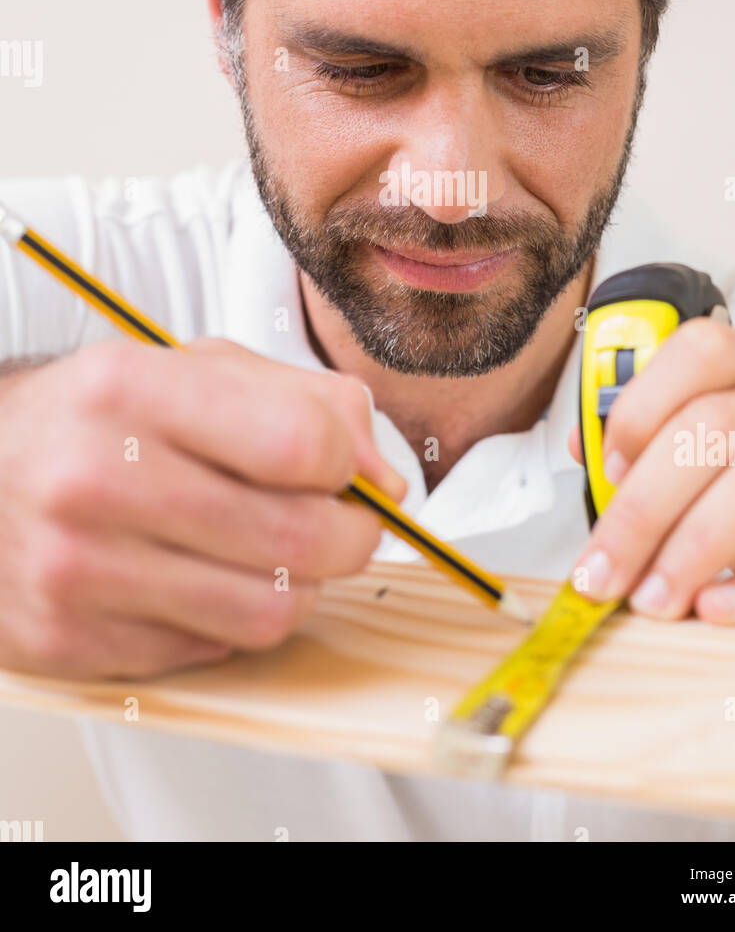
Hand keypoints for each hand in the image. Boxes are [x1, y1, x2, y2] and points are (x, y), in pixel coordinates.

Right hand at [0, 339, 405, 679]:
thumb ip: (307, 401)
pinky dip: (229, 619)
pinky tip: (200, 578)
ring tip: (274, 553)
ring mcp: (75, 571)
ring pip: (269, 612)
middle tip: (342, 524)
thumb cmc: (104, 417)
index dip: (351, 465)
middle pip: (298, 540)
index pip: (300, 444)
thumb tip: (384, 479)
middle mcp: (94, 480)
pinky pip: (211, 650)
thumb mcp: (198, 368)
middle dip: (351, 537)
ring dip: (299, 586)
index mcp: (131, 390)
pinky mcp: (66, 642)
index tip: (348, 470)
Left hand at [568, 319, 734, 622]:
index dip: (641, 406)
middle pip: (721, 422)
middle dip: (644, 503)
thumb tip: (590, 452)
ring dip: (697, 541)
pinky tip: (721, 607)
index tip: (600, 468)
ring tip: (653, 597)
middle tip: (601, 572)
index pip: (703, 351)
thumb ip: (683, 449)